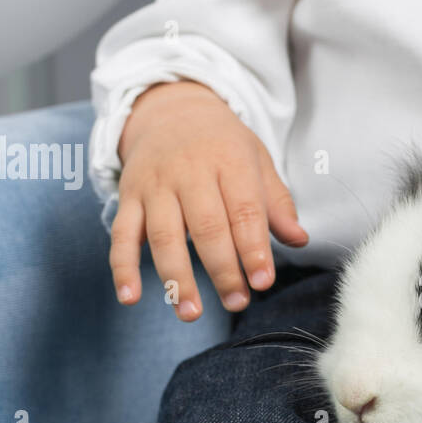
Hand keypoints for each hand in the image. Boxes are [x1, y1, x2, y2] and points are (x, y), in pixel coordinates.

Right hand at [110, 81, 307, 320]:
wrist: (170, 109)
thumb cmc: (223, 145)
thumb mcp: (257, 161)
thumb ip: (276, 203)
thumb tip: (299, 239)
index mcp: (228, 161)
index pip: (243, 210)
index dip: (253, 248)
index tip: (263, 281)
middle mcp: (189, 172)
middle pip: (206, 227)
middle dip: (222, 270)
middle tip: (237, 302)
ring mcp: (155, 185)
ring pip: (164, 236)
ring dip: (176, 278)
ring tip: (191, 313)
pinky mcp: (128, 197)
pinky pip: (122, 235)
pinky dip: (122, 268)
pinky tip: (130, 297)